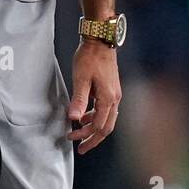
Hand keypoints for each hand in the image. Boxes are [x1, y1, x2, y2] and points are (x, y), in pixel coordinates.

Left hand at [67, 38, 120, 153]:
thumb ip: (79, 100)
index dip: (86, 136)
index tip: (73, 139)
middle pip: (106, 128)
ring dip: (94, 128)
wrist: (100, 40)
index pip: (99, 127)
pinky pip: (106, 110)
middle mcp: (115, 99)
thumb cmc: (90, 57)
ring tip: (80, 133)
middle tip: (80, 147)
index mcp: (108, 99)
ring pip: (107, 119)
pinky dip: (96, 117)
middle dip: (93, 139)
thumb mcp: (81, 79)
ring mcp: (115, 94)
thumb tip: (74, 119)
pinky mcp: (112, 89)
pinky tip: (86, 116)